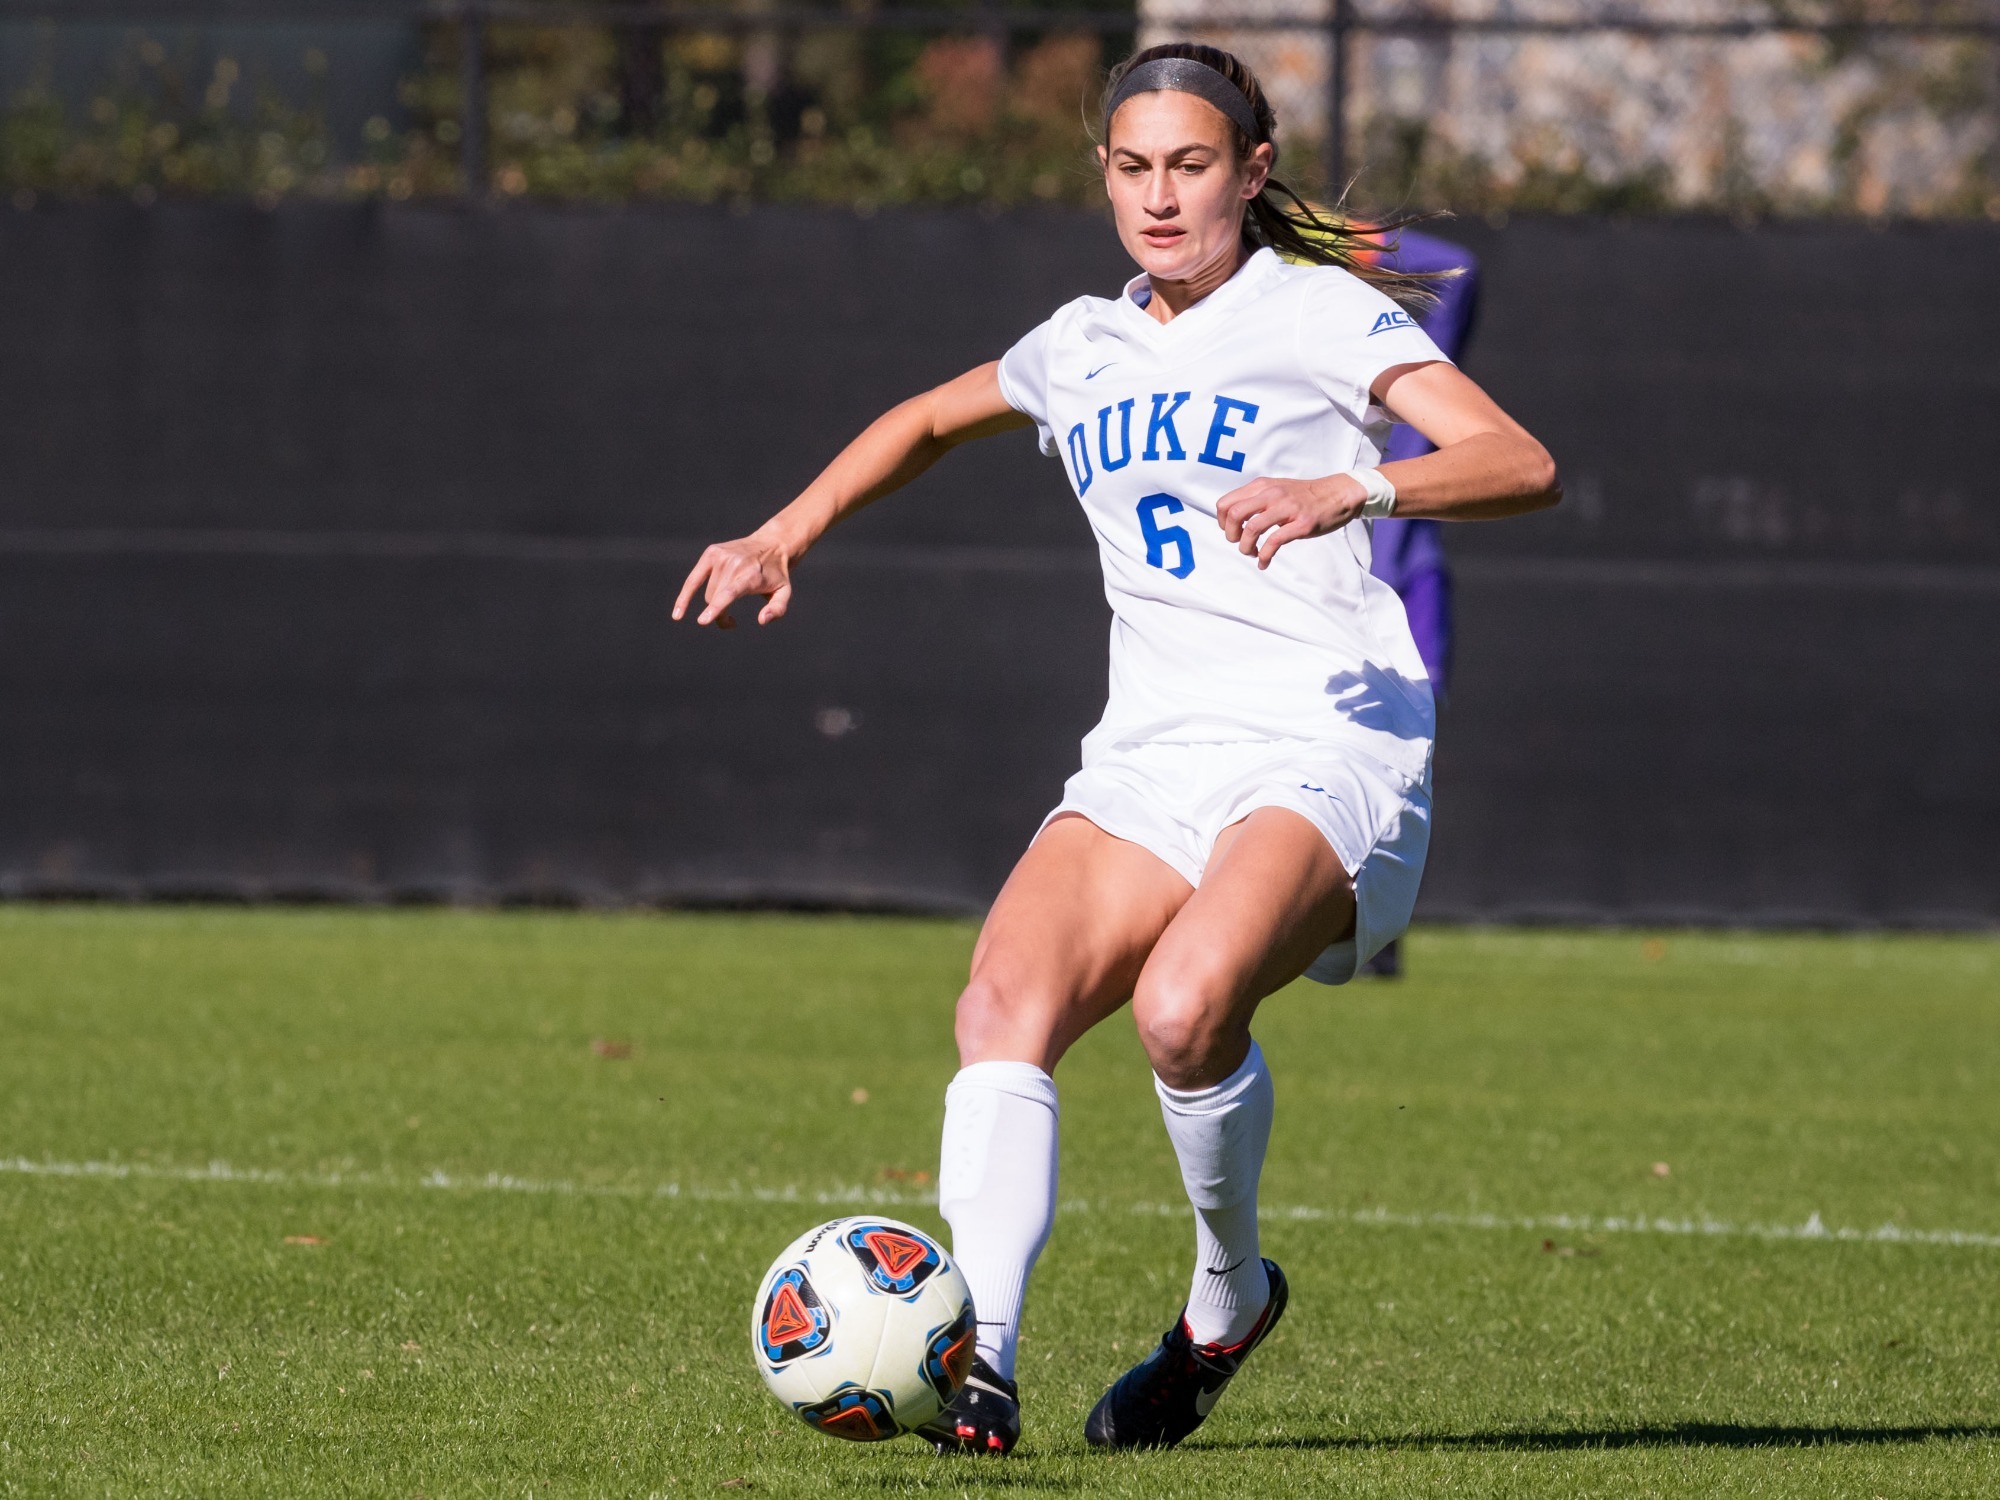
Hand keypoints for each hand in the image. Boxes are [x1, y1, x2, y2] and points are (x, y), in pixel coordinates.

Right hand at [671, 532, 794, 627]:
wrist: (771, 544)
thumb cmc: (776, 574)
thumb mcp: (785, 592)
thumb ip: (777, 609)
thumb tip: (762, 620)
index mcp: (751, 574)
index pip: (729, 592)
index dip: (716, 607)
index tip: (703, 621)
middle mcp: (734, 563)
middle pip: (715, 598)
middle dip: (720, 615)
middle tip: (731, 623)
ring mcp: (721, 556)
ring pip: (707, 593)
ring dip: (713, 606)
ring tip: (725, 610)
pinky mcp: (711, 553)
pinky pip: (693, 579)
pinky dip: (685, 596)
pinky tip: (678, 614)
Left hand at [1214, 474, 1365, 568]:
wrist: (1338, 494)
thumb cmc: (1304, 496)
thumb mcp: (1276, 488)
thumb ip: (1255, 499)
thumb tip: (1232, 519)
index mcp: (1262, 486)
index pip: (1225, 503)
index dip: (1222, 522)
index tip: (1232, 531)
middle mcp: (1272, 494)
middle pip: (1234, 515)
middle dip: (1231, 535)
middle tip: (1240, 543)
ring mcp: (1287, 508)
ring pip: (1251, 528)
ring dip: (1246, 548)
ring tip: (1252, 553)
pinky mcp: (1302, 524)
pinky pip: (1274, 542)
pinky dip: (1264, 556)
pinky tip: (1264, 562)